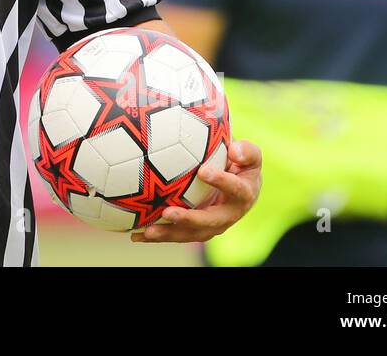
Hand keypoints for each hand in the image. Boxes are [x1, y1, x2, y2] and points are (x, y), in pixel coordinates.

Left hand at [130, 138, 261, 243]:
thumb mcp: (249, 155)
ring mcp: (212, 225)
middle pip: (210, 221)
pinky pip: (178, 234)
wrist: (241, 186)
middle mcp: (229, 215)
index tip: (203, 171)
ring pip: (191, 233)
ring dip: (169, 233)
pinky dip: (158, 236)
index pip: (235, 188)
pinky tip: (137, 235)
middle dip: (189, 219)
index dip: (221, 181)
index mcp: (243, 195)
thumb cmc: (242, 164)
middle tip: (168, 213)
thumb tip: (234, 149)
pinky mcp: (197, 230)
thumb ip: (246, 151)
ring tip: (148, 231)